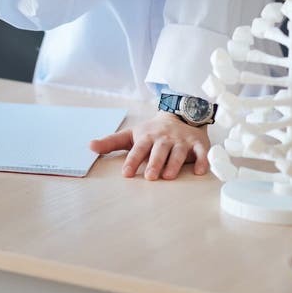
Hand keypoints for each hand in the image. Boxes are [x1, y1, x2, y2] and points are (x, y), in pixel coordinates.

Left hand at [89, 111, 210, 180]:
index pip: (139, 148)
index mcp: (148, 137)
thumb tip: (89, 146)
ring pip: (179, 152)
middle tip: (151, 177)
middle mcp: (164, 138)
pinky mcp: (198, 144)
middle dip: (155, 162)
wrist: (180, 115)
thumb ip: (111, 142)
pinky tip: (200, 171)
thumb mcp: (131, 135)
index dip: (133, 160)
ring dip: (174, 163)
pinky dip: (202, 161)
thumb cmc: (152, 132)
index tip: (127, 174)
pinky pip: (201, 152)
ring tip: (169, 176)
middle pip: (159, 150)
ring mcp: (182, 141)